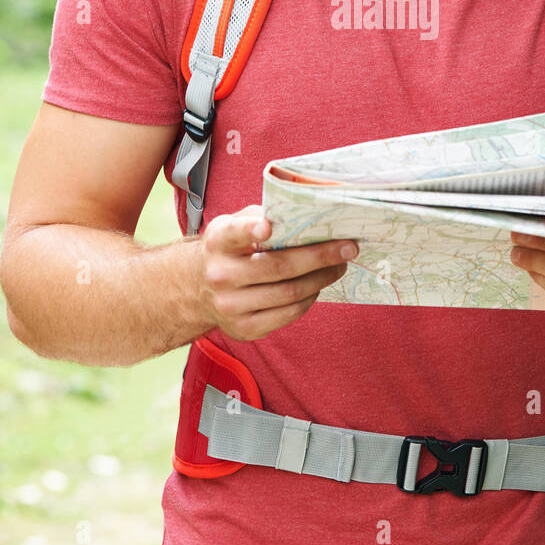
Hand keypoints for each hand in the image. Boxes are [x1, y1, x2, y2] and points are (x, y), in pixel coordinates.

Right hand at [199, 205, 357, 340]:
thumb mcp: (233, 225)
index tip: (268, 227)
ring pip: (289, 293)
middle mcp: (221, 275)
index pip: (234, 234)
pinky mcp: (244, 329)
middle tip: (348, 247)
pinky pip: (288, 314)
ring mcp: (231, 306)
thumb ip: (261, 216)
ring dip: (322, 278)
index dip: (251, 230)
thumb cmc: (228, 250)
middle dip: (320, 256)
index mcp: (219, 242)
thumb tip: (308, 214)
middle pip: (279, 267)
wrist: (196, 289)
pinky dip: (309, 298)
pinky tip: (318, 285)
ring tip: (339, 265)